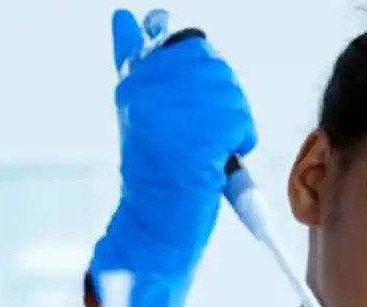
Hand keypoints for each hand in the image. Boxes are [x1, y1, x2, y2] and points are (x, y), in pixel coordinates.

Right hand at [88, 8, 256, 306]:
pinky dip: (240, 142)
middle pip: (214, 64)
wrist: (155, 225)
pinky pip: (240, 121)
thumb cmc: (156, 172)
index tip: (197, 104)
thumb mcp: (142, 112)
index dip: (202, 73)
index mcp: (134, 81)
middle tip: (205, 133)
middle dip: (223, 98)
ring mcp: (171, 111)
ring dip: (233, 122)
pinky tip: (217, 161)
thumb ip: (139, 65)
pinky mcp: (197, 135)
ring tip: (208, 148)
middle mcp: (147, 90)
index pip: (186, 44)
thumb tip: (125, 18)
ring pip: (231, 92)